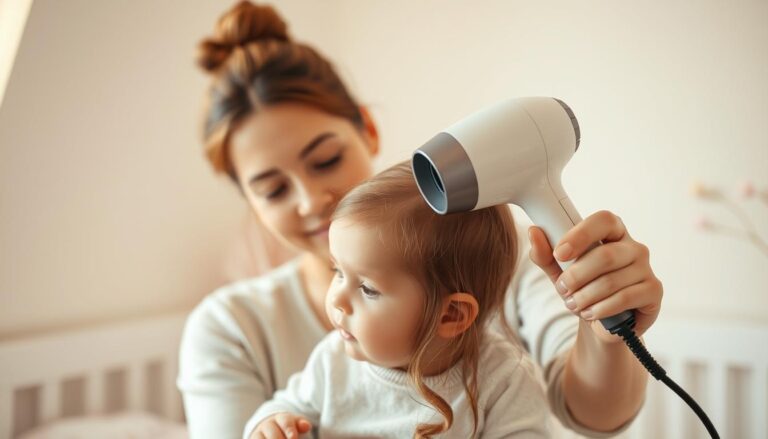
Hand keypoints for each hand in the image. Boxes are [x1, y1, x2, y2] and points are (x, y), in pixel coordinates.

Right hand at [250, 413, 311, 438]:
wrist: (268, 427)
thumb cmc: (286, 428)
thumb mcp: (295, 424)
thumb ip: (301, 425)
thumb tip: (306, 426)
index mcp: (281, 418)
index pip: (285, 422)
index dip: (289, 430)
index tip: (293, 437)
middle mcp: (268, 424)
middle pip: (273, 433)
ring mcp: (258, 432)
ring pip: (260, 438)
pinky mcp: (252, 437)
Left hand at [528, 210, 662, 342]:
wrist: (604, 321)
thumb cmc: (583, 287)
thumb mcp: (560, 271)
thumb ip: (545, 254)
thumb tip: (533, 232)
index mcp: (612, 232)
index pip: (603, 220)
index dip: (580, 235)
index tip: (559, 253)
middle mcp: (634, 246)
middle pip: (605, 255)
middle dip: (577, 276)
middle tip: (562, 288)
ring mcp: (646, 268)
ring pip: (611, 281)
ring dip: (585, 296)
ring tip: (573, 304)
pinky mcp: (654, 290)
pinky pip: (624, 298)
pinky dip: (601, 308)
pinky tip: (590, 313)